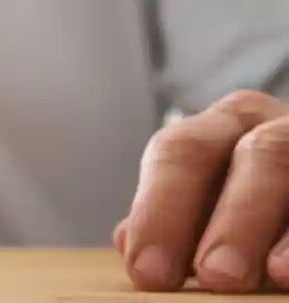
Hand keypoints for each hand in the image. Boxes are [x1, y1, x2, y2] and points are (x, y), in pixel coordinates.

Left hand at [115, 90, 288, 292]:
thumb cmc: (244, 203)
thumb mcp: (210, 201)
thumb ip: (176, 218)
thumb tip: (128, 241)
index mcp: (223, 127)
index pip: (181, 154)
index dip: (162, 211)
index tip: (148, 272)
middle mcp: (277, 126)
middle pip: (258, 157)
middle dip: (237, 218)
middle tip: (216, 276)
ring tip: (276, 275)